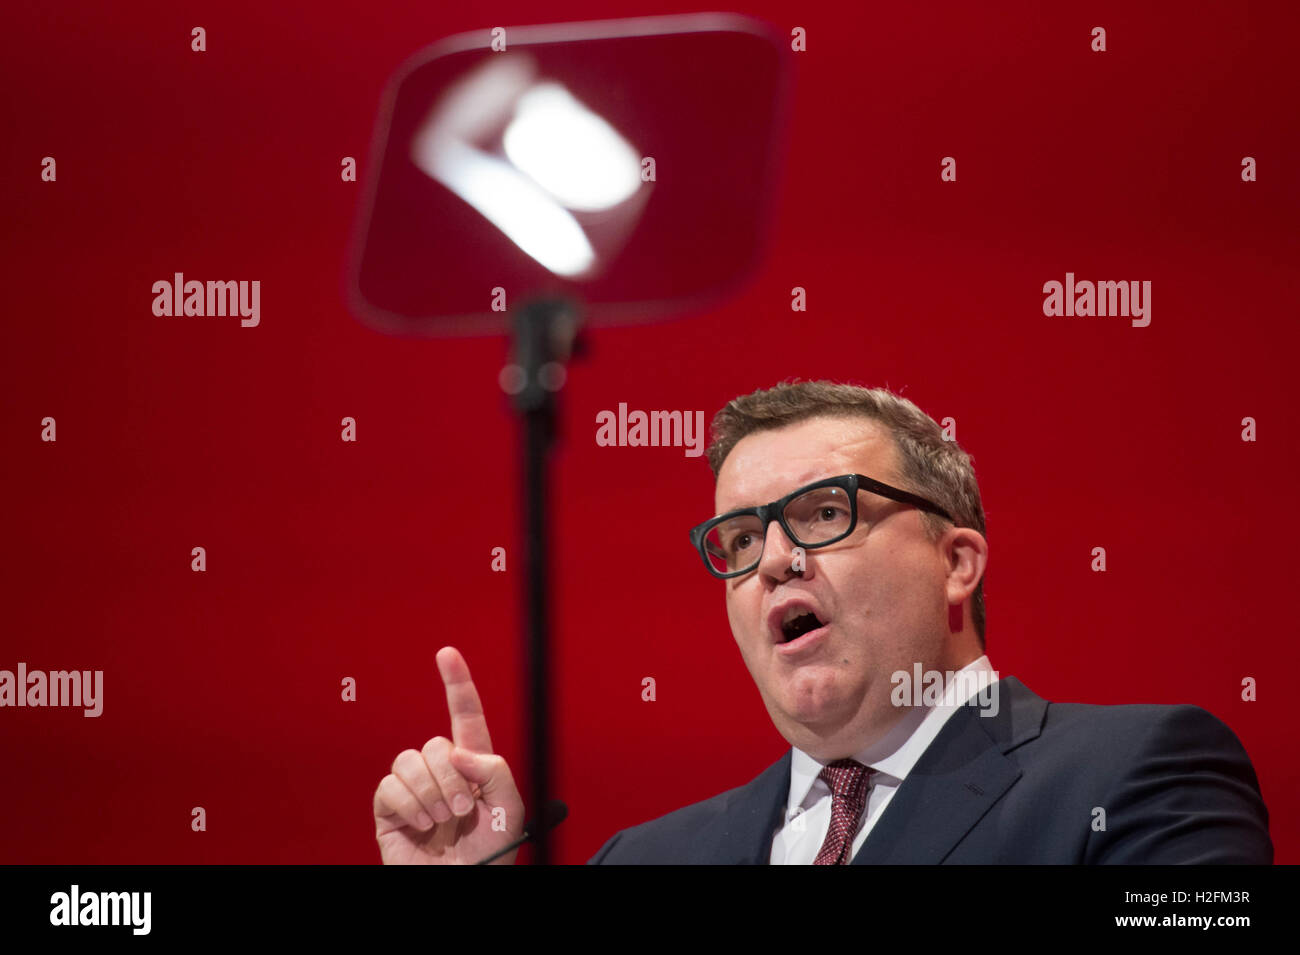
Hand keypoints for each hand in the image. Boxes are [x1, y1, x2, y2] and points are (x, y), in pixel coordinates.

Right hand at [373, 647, 525, 863]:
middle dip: (451, 778)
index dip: (457, 684)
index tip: (447, 654)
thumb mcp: (510, 810)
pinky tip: (422, 824)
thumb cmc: (489, 856)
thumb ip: (496, 771)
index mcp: (474, 768)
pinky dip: (408, 803)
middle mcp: (442, 773)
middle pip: (436, 744)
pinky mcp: (390, 810)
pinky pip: (389, 786)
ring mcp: (415, 791)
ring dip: (430, 791)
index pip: (465, 717)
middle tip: (462, 810)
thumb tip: (460, 752)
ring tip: (442, 819)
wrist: (461, 886)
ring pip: (410, 760)